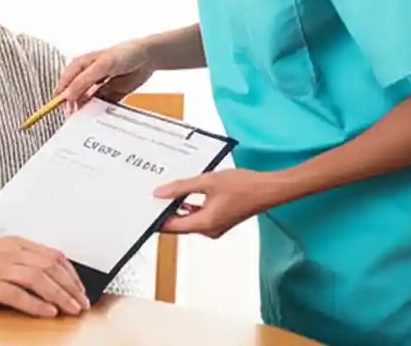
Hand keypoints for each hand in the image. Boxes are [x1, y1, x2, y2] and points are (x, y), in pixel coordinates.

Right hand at [0, 237, 90, 317]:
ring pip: (38, 279)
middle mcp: (9, 253)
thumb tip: (52, 277)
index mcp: (16, 244)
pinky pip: (18, 294)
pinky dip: (36, 304)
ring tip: (71, 309)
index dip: (71, 274)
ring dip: (59, 296)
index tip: (81, 289)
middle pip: (50, 267)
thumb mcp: (0, 254)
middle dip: (70, 287)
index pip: (53, 255)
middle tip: (82, 303)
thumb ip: (24, 261)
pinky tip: (48, 312)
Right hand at [55, 38, 155, 107]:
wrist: (149, 57)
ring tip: (85, 120)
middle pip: (75, 93)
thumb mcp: (101, 66)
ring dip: (86, 109)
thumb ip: (83, 81)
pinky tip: (100, 116)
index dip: (61, 95)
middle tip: (73, 117)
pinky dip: (100, 110)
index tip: (59, 108)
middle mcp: (88, 75)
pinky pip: (102, 105)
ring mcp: (99, 85)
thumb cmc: (124, 53)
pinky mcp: (111, 93)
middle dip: (73, 104)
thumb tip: (68, 95)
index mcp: (81, 65)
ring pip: (88, 100)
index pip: (65, 82)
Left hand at [153, 169, 283, 238]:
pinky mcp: (219, 221)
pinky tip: (184, 193)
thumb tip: (159, 194)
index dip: (155, 219)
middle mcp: (208, 230)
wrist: (268, 189)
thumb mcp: (207, 181)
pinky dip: (189, 207)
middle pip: (178, 224)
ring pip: (188, 220)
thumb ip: (181, 188)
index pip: (171, 226)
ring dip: (177, 208)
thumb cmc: (242, 186)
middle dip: (164, 212)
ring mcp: (215, 227)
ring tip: (164, 193)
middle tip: (150, 197)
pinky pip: (198, 217)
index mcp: (204, 224)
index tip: (142, 210)